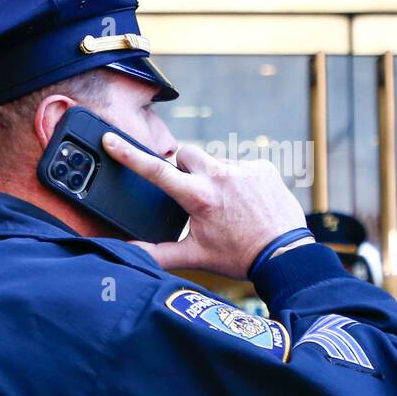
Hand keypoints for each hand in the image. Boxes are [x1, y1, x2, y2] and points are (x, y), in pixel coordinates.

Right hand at [101, 134, 305, 279]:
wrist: (285, 256)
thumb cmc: (239, 256)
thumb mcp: (195, 256)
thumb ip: (158, 253)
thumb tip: (129, 252)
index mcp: (198, 196)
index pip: (156, 171)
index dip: (129, 154)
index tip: (111, 139)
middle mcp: (219, 176)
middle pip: (186, 155)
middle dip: (183, 168)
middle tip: (192, 193)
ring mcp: (243, 168)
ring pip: (215, 163)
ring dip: (214, 178)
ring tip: (229, 207)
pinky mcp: (263, 167)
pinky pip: (241, 166)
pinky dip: (239, 181)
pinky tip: (248, 203)